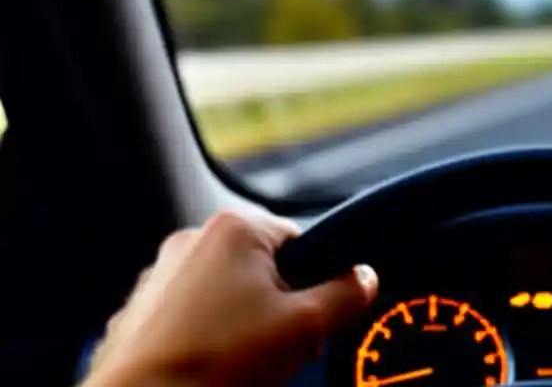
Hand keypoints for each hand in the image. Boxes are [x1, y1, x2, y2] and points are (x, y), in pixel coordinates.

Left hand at [82, 210, 377, 386]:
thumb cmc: (214, 363)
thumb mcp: (306, 327)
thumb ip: (347, 294)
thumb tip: (363, 278)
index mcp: (235, 228)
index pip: (303, 241)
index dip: (317, 284)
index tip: (312, 319)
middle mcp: (192, 242)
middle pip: (264, 271)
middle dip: (279, 310)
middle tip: (280, 348)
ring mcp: (159, 278)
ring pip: (227, 299)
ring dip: (242, 328)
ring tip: (243, 366)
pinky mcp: (139, 315)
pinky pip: (191, 322)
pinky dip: (206, 342)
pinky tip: (212, 371)